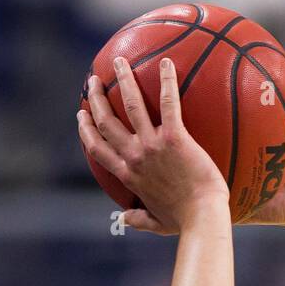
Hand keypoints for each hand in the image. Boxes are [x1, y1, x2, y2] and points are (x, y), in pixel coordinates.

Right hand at [78, 56, 228, 234]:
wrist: (202, 218)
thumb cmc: (184, 221)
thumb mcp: (156, 223)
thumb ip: (139, 218)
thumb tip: (125, 219)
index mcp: (127, 175)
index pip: (97, 148)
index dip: (86, 129)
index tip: (81, 115)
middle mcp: (134, 156)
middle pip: (106, 121)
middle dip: (96, 98)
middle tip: (94, 81)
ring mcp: (152, 145)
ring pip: (130, 105)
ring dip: (123, 80)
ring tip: (120, 62)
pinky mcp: (175, 138)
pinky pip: (169, 103)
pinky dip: (166, 81)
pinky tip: (166, 62)